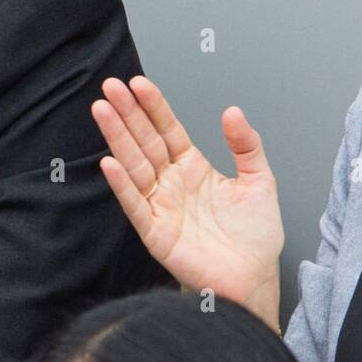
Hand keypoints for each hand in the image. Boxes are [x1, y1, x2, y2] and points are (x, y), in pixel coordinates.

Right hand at [91, 76, 284, 330]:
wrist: (254, 278)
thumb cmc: (255, 236)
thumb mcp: (259, 180)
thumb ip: (246, 146)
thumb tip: (232, 111)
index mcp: (194, 168)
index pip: (168, 130)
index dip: (153, 107)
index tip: (138, 83)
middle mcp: (172, 184)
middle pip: (145, 142)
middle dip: (128, 114)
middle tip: (110, 86)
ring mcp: (161, 207)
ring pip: (135, 166)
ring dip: (117, 139)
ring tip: (102, 111)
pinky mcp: (156, 233)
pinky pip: (136, 205)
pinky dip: (122, 185)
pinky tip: (109, 163)